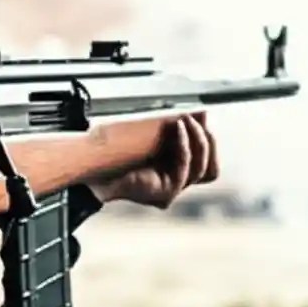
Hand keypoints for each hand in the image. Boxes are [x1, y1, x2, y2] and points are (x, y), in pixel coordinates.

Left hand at [86, 112, 219, 208]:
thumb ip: (177, 129)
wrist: (96, 169)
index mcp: (177, 172)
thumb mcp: (154, 136)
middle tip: (199, 119)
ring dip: (198, 140)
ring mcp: (173, 192)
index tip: (205, 120)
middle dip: (209, 141)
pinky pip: (184, 167)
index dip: (211, 143)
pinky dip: (183, 144)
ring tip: (187, 119)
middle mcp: (178, 185)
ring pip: (202, 169)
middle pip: (211, 170)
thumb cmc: (120, 152)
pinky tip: (177, 127)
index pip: (210, 165)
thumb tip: (202, 112)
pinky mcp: (166, 194)